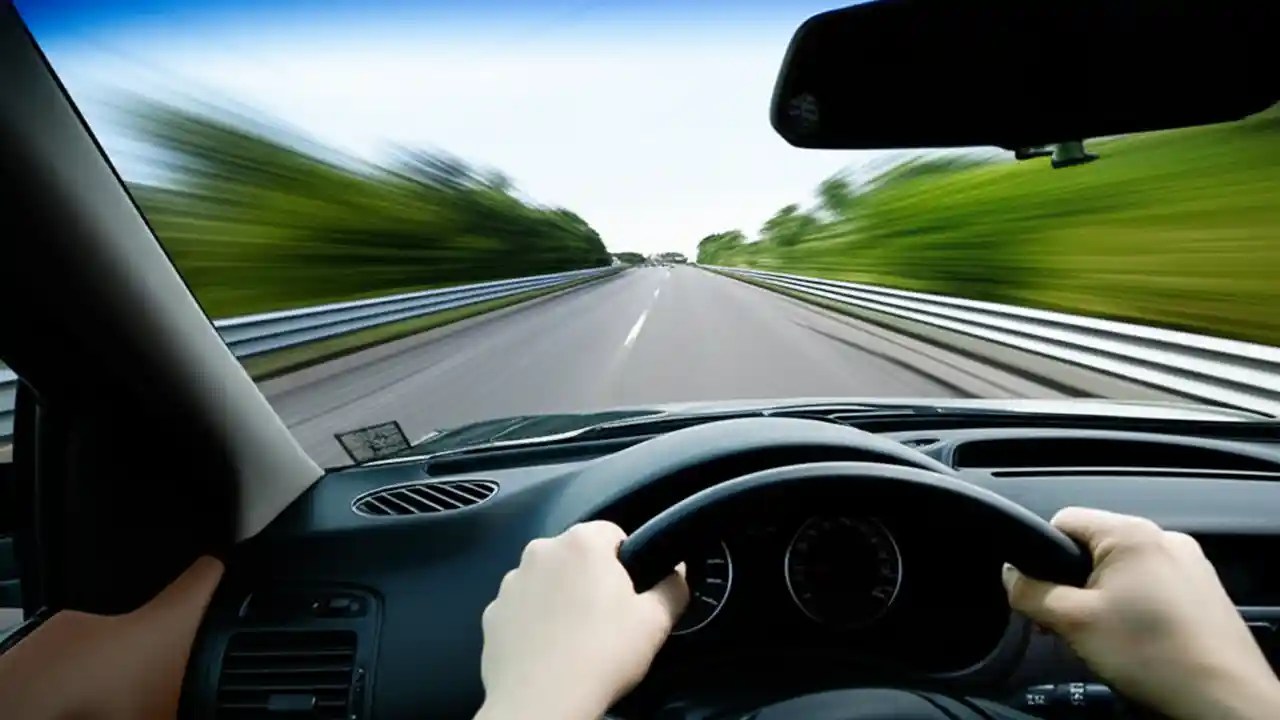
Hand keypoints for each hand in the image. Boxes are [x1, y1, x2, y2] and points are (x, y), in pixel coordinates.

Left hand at [476, 521, 688, 719]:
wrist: (541, 703)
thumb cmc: (603, 654)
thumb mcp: (655, 622)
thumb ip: (673, 586)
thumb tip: (677, 572)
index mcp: (581, 542)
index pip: (613, 533)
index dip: (628, 562)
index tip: (632, 595)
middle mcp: (540, 551)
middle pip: (576, 557)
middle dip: (591, 579)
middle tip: (608, 619)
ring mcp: (510, 583)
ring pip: (546, 582)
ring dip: (560, 598)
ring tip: (576, 639)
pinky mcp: (491, 615)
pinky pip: (521, 610)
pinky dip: (534, 623)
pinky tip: (548, 651)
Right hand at [1003, 507, 1279, 719]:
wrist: (1224, 697)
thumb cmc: (1148, 651)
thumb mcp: (1072, 622)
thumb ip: (1030, 592)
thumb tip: (1009, 574)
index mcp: (1131, 532)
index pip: (1063, 520)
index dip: (1041, 555)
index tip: (1041, 594)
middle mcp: (1164, 537)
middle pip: (1093, 548)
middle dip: (1072, 583)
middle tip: (1065, 624)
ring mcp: (1191, 563)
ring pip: (1123, 569)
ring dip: (1102, 597)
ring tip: (1102, 637)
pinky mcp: (1205, 590)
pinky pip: (1152, 585)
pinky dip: (1134, 606)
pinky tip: (1136, 639)